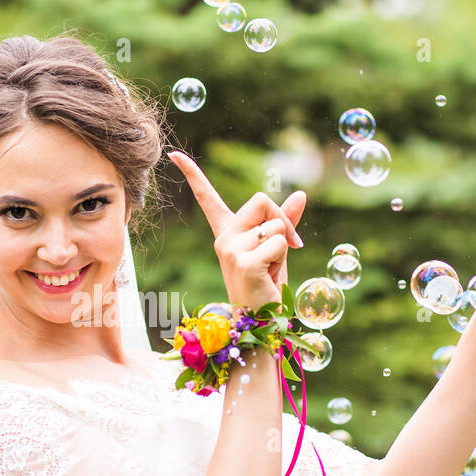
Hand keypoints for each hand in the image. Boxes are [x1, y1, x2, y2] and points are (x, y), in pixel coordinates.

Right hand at [169, 150, 304, 310]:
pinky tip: (270, 276)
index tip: (174, 154)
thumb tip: (301, 194)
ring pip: (275, 224)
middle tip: (286, 247)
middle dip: (282, 220)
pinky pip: (279, 243)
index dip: (192, 175)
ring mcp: (230, 250)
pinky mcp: (244, 262)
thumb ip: (285, 222)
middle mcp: (224, 238)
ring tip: (272, 268)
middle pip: (261, 200)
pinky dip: (284, 258)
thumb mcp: (276, 248)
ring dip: (285, 245)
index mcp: (226, 232)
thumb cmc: (267, 285)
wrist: (261, 321)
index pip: (207, 198)